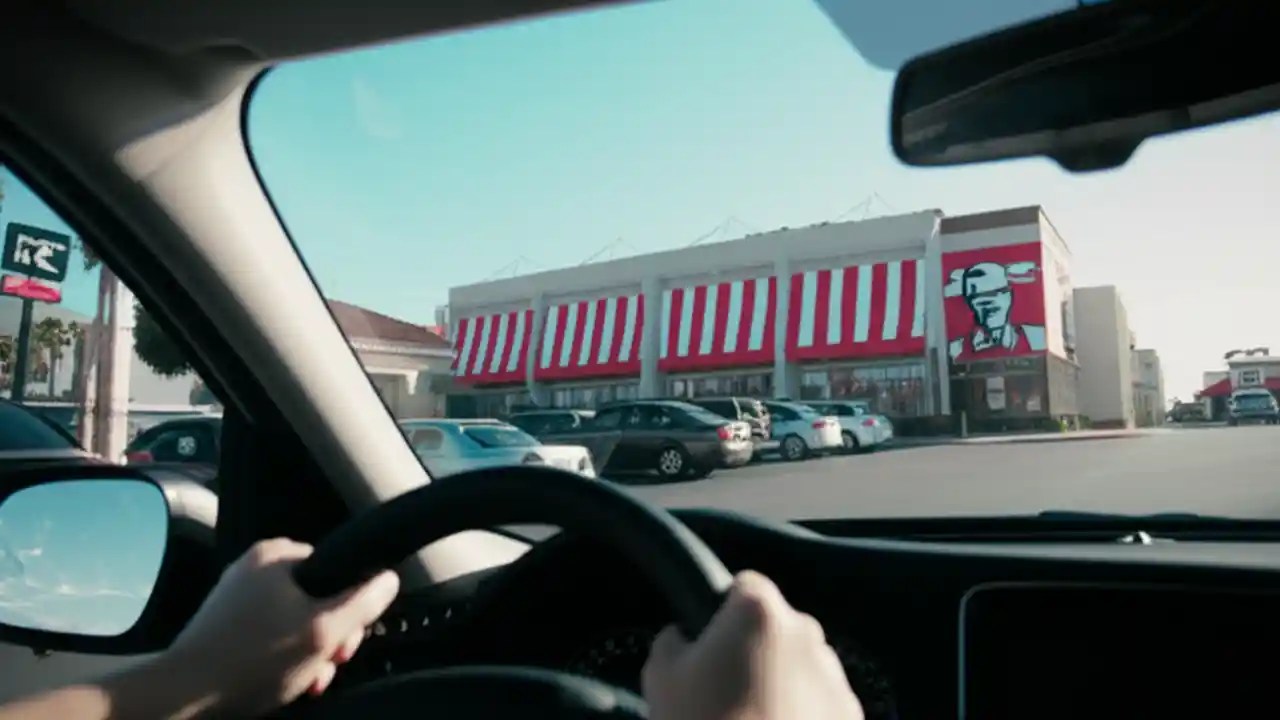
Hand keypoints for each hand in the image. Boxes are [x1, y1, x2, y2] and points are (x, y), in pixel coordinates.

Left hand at [166, 538, 399, 716]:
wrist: (179, 700)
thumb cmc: (253, 662)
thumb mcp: (322, 633)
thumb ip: (363, 603)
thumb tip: (389, 578)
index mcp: (277, 554)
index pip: (339, 570)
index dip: (353, 608)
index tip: (347, 643)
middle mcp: (254, 567)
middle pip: (318, 598)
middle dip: (330, 639)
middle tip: (326, 667)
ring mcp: (235, 597)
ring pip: (295, 622)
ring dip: (310, 654)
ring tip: (305, 684)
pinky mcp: (223, 626)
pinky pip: (269, 635)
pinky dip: (282, 658)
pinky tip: (284, 684)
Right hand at [641, 570, 863, 719]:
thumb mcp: (660, 677)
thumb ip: (673, 641)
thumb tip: (684, 638)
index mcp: (759, 612)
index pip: (743, 584)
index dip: (723, 611)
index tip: (710, 643)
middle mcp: (807, 633)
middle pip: (776, 627)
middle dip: (755, 649)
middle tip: (726, 689)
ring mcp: (835, 677)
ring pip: (801, 666)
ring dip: (781, 683)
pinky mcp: (853, 715)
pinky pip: (821, 703)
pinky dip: (804, 713)